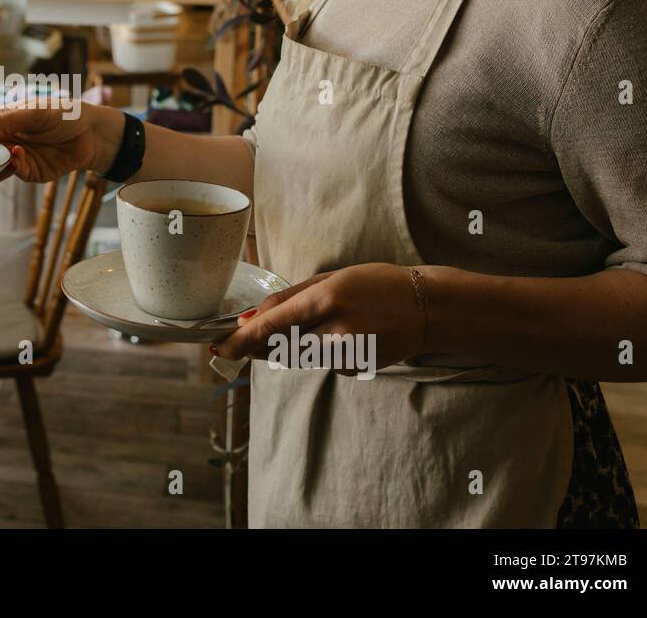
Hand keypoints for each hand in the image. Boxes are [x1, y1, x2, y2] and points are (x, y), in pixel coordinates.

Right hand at [0, 102, 103, 185]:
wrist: (92, 133)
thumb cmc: (64, 114)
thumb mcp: (33, 111)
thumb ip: (5, 122)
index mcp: (1, 121)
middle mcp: (4, 140)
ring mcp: (14, 157)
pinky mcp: (28, 172)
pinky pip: (11, 173)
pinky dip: (10, 167)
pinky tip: (16, 156)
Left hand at [213, 263, 426, 373]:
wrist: (428, 308)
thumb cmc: (376, 284)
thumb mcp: (331, 279)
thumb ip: (288, 299)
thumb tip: (250, 318)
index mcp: (325, 299)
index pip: (271, 326)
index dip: (240, 340)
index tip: (219, 348)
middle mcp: (334, 329)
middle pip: (278, 348)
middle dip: (258, 346)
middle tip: (247, 341)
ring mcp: (347, 353)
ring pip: (297, 357)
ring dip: (289, 346)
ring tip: (314, 325)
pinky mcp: (355, 367)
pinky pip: (322, 362)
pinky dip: (319, 350)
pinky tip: (343, 334)